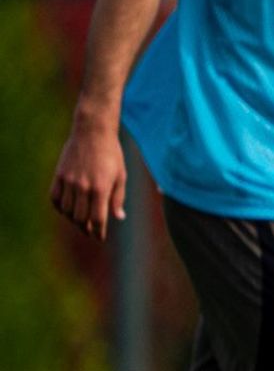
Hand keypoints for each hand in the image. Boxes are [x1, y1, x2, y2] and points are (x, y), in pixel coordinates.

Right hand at [50, 118, 128, 238]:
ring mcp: (69, 181)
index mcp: (101, 188)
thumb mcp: (121, 176)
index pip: (97, 219)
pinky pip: (55, 198)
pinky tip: (67, 210)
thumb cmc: (112, 154)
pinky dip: (60, 208)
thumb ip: (118, 198)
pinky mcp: (59, 175)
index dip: (99, 232)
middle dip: (86, 229)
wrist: (93, 133)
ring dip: (73, 220)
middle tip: (90, 232)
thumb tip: (118, 217)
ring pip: (67, 211)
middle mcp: (83, 187)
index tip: (100, 238)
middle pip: (80, 218)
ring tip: (81, 222)